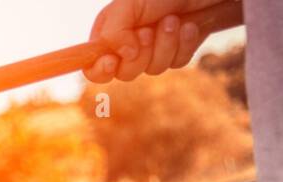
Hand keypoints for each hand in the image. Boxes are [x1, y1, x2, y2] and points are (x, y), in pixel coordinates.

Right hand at [83, 0, 222, 82]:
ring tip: (173, 20)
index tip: (111, 61)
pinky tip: (189, 27)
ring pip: (153, 69)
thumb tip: (122, 56)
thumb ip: (114, 32)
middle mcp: (129, 45)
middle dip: (141, 54)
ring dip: (165, 44)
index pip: (93, 66)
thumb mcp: (129, 5)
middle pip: (123, 73)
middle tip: (149, 31)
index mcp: (110, 33)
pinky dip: (184, 45)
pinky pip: (176, 64)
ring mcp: (153, 51)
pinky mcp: (176, 53)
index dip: (99, 69)